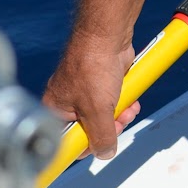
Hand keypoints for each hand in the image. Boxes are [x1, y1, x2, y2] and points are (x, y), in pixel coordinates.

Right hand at [42, 34, 139, 160]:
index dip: (86, 144)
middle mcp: (69, 100)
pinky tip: (131, 99)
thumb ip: (101, 136)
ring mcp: (87, 90)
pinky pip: (114, 100)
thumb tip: (105, 152)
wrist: (109, 35)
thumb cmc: (93, 65)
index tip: (100, 145)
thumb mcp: (97, 111)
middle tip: (119, 122)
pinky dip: (124, 101)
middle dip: (109, 127)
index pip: (67, 139)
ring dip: (120, 114)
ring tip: (128, 108)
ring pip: (105, 114)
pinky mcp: (103, 81)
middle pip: (90, 127)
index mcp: (56, 108)